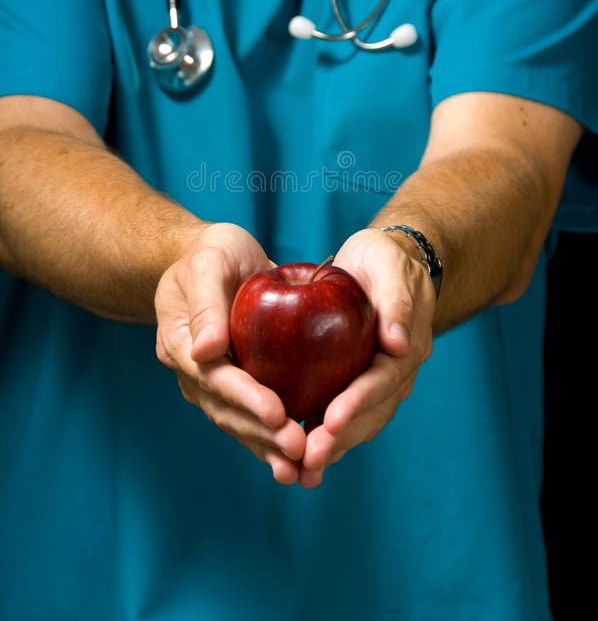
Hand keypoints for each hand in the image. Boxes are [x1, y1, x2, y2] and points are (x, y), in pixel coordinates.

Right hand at [154, 222, 305, 483]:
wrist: (214, 257)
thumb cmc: (211, 253)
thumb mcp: (209, 262)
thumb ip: (206, 303)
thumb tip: (205, 350)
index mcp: (180, 341)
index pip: (213, 377)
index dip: (245, 397)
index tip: (278, 413)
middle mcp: (194, 370)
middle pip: (226, 409)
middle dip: (262, 433)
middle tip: (300, 449)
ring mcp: (212, 381)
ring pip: (238, 422)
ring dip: (267, 446)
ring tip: (301, 468)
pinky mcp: (236, 384)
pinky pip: (251, 417)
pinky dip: (271, 439)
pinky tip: (299, 462)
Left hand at [299, 227, 435, 487]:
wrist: (382, 264)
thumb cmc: (385, 259)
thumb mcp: (389, 266)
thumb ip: (396, 302)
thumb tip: (398, 345)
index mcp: (407, 348)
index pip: (383, 381)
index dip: (357, 403)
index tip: (330, 421)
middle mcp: (396, 373)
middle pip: (371, 413)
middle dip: (340, 438)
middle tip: (308, 459)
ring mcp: (377, 382)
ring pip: (357, 423)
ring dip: (331, 447)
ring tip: (301, 470)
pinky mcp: (355, 382)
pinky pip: (341, 414)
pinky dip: (323, 436)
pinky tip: (295, 456)